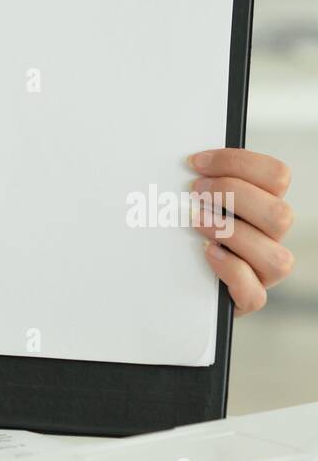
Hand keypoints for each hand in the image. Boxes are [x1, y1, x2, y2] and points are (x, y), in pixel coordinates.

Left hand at [188, 147, 294, 315]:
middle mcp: (270, 238)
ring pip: (277, 258)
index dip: (238, 163)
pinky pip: (255, 294)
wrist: (179, 277)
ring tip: (197, 222)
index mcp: (264, 205)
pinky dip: (231, 271)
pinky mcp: (247, 298)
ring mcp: (262, 272)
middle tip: (196, 191)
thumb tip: (185, 161)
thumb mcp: (197, 197)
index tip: (197, 162)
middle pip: (281, 214)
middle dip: (233, 195)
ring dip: (233, 234)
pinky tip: (208, 254)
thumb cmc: (187, 229)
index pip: (276, 176)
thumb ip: (201, 179)